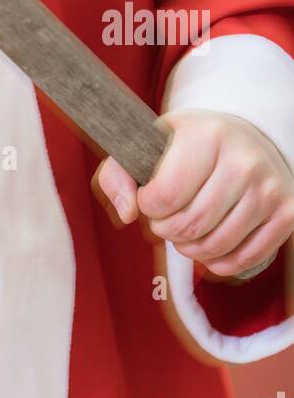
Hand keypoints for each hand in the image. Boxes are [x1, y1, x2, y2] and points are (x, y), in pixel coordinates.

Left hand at [96, 110, 293, 277]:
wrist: (245, 137)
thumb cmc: (190, 143)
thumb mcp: (151, 142)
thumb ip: (119, 172)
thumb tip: (127, 213)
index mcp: (207, 135)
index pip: (165, 195)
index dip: (147, 206)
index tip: (149, 197)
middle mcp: (244, 161)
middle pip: (189, 226)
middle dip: (165, 230)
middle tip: (164, 218)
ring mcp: (269, 189)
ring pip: (213, 248)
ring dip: (188, 248)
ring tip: (184, 229)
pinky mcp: (287, 214)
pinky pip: (241, 261)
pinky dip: (216, 262)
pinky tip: (208, 241)